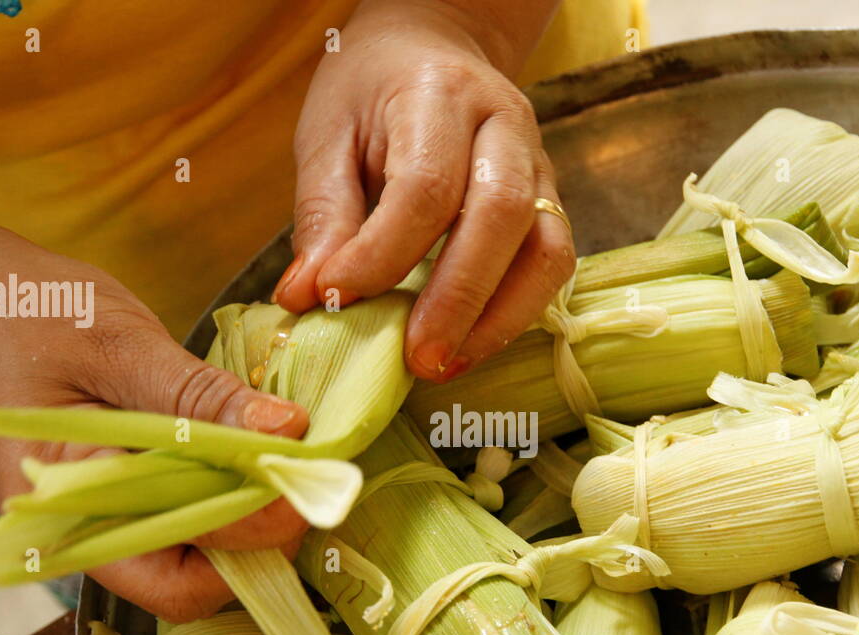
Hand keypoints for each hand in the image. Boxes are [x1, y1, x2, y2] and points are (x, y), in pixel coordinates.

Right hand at [0, 247, 311, 622]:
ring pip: (203, 561)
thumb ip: (201, 397)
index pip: (177, 574)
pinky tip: (262, 453)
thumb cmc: (30, 314)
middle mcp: (85, 538)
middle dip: (263, 538)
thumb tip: (289, 430)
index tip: (304, 479)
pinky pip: (194, 521)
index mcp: (63, 512)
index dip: (251, 537)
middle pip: (197, 583)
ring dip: (257, 518)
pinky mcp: (130, 501)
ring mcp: (108, 525)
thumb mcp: (120, 344)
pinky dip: (236, 494)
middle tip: (315, 470)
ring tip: (294, 458)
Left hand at [274, 0, 573, 382]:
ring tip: (448, 364)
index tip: (334, 298)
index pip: (423, 185)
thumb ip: (322, 214)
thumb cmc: (371, 90)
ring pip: (546, 249)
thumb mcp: (327, 134)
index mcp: (438, 95)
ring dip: (500, 319)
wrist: (436, 46)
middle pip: (500, 216)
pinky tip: (471, 345)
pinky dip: (516, 314)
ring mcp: (538, 164)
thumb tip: (306, 297)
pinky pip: (552, 265)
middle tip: (416, 360)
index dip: (382, 254)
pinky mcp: (549, 201)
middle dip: (457, 298)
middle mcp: (504, 125)